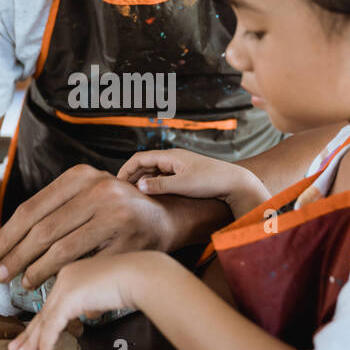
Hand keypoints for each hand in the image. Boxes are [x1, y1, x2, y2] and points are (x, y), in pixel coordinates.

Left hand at [0, 164, 176, 288]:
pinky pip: (90, 264)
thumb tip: (7, 238)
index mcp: (81, 176)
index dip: (6, 234)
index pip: (32, 208)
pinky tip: (55, 288)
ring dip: (37, 270)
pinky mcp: (131, 240)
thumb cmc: (117, 209)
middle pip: (43, 230)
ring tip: (22, 283)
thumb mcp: (87, 195)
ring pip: (63, 249)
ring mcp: (117, 215)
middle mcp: (99, 190)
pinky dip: (69, 280)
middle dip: (15, 256)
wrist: (168, 215)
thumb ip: (55, 209)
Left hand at [8, 252, 161, 349]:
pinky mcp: (70, 296)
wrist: (142, 275)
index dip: (40, 323)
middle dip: (29, 334)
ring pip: (44, 319)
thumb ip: (91, 301)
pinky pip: (53, 324)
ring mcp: (66, 285)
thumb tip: (85, 314)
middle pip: (44, 311)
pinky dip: (47, 341)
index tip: (31, 338)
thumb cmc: (133, 281)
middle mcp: (65, 276)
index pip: (52, 303)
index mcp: (72, 273)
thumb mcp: (104, 292)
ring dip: (32, 341)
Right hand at [118, 149, 267, 217]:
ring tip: (132, 193)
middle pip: (144, 163)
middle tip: (120, 190)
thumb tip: (138, 185)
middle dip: (131, 175)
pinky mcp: (184, 174)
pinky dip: (152, 183)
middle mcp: (173, 158)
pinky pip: (162, 176)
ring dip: (141, 180)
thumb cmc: (210, 181)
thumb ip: (159, 185)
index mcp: (170, 156)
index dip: (125, 169)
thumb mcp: (183, 185)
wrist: (234, 182)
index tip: (116, 182)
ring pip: (153, 170)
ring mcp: (178, 165)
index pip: (140, 158)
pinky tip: (150, 194)